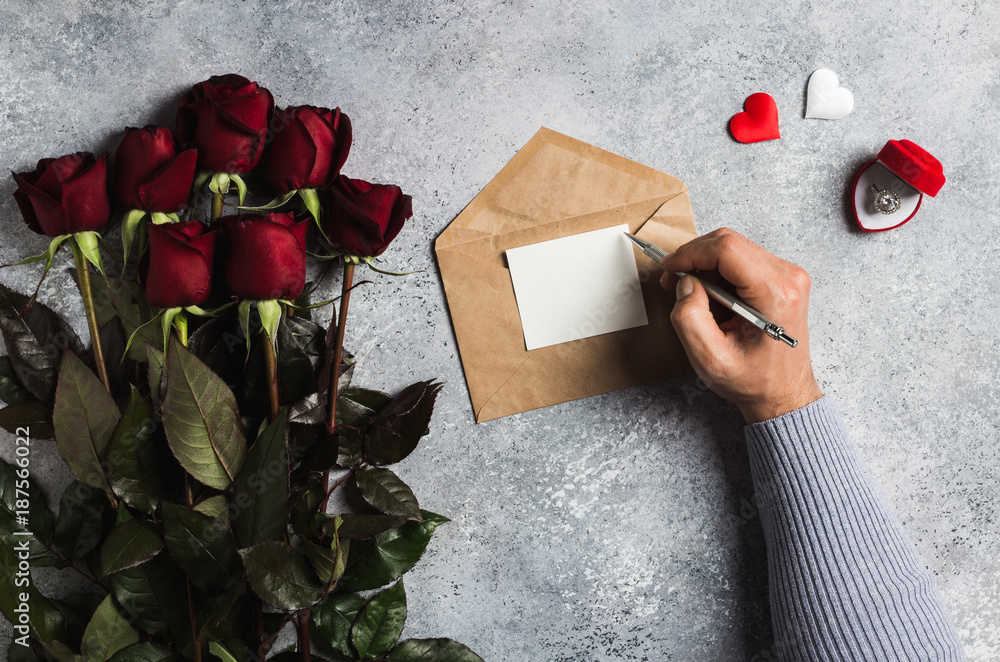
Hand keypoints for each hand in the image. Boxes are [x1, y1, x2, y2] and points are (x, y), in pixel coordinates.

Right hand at [660, 228, 822, 422]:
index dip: (690, 253)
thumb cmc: (754, 380)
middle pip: (729, 243)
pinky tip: (711, 296)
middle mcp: (788, 279)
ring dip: (704, 266)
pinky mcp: (782, 278)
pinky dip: (718, 272)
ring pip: (733, 248)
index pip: (727, 250)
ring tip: (691, 294)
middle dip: (694, 257)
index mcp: (776, 295)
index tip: (669, 268)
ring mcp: (788, 276)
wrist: (783, 392)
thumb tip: (685, 283)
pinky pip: (741, 259)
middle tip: (673, 282)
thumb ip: (690, 318)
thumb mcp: (710, 359)